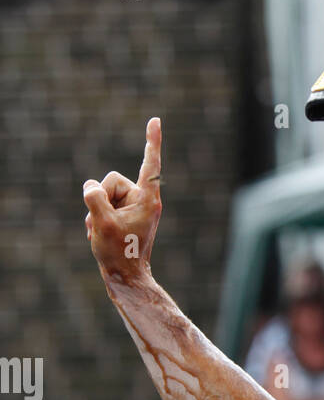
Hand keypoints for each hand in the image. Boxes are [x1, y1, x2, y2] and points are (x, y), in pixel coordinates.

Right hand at [83, 117, 161, 282]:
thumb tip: (91, 187)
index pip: (150, 164)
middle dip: (101, 198)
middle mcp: (144, 200)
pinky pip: (104, 205)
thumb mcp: (102, 223)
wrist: (126, 278)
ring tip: (102, 232)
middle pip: (112, 180)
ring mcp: (135, 208)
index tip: (155, 120)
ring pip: (105, 193)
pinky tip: (100, 235)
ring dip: (97, 212)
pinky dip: (98, 219)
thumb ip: (94, 198)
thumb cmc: (119, 253)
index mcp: (148, 199)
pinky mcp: (126, 215)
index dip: (151, 141)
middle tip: (106, 224)